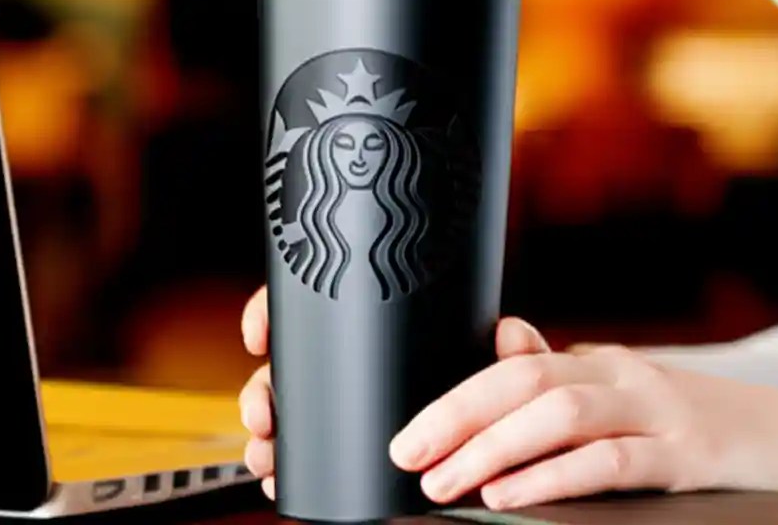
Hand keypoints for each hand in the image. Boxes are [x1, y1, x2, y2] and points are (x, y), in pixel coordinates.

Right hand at [238, 285, 555, 500]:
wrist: (510, 446)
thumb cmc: (507, 398)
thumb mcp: (510, 374)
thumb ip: (517, 351)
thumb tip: (512, 333)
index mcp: (392, 333)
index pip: (326, 304)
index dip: (279, 311)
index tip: (260, 334)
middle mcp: (364, 364)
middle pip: (293, 361)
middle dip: (262, 385)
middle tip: (264, 411)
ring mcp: (352, 404)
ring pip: (289, 406)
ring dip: (266, 427)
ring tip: (267, 451)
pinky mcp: (350, 443)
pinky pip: (304, 446)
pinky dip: (283, 458)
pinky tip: (278, 472)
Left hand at [388, 328, 777, 510]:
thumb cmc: (702, 423)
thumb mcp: (629, 393)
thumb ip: (565, 375)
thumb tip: (502, 341)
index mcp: (603, 363)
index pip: (514, 365)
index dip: (456, 396)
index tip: (408, 432)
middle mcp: (623, 376)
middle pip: (526, 380)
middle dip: (457, 416)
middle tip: (408, 454)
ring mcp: (656, 413)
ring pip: (560, 413)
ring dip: (493, 446)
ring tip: (447, 479)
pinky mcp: (684, 456)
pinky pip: (608, 461)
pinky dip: (552, 475)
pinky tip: (510, 493)